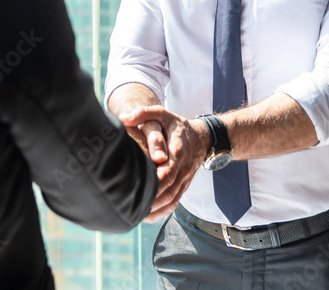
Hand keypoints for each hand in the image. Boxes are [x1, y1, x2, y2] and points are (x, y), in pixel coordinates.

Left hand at [121, 106, 207, 221]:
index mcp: (178, 152)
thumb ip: (145, 113)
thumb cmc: (177, 126)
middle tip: (129, 205)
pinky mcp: (183, 187)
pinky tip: (146, 215)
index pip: (168, 173)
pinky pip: (174, 204)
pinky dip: (161, 212)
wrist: (203, 138)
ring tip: (134, 213)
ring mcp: (184, 180)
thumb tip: (125, 117)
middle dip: (150, 201)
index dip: (154, 183)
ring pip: (171, 201)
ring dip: (154, 209)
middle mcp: (183, 169)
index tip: (137, 188)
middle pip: (168, 191)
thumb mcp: (163, 114)